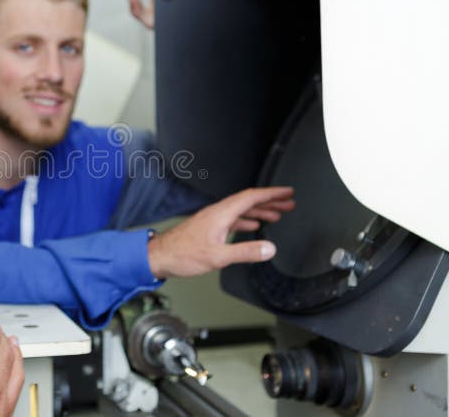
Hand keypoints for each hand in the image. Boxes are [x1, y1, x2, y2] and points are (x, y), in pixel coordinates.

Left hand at [147, 186, 294, 278]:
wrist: (160, 256)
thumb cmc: (182, 254)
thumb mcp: (218, 257)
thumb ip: (245, 252)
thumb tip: (269, 249)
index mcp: (221, 214)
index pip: (251, 197)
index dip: (271, 194)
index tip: (287, 193)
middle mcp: (217, 213)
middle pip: (248, 201)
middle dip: (270, 201)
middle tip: (289, 203)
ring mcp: (213, 220)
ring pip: (241, 211)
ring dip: (260, 211)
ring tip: (277, 215)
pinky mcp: (209, 228)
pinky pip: (233, 220)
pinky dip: (247, 221)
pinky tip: (253, 227)